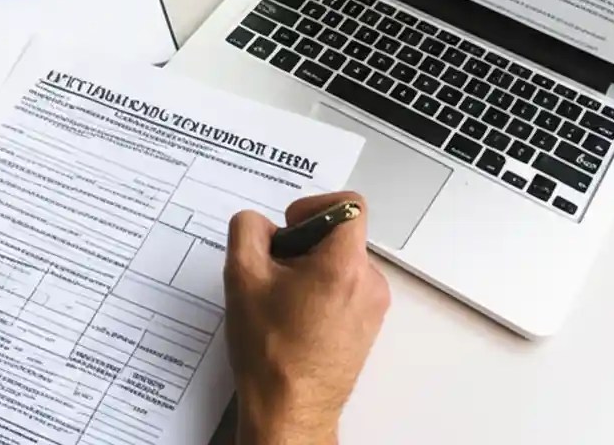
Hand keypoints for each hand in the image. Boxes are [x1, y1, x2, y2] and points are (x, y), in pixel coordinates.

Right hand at [224, 192, 389, 444]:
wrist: (290, 409)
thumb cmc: (271, 353)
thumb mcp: (241, 277)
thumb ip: (247, 231)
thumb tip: (259, 223)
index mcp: (344, 265)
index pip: (348, 204)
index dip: (313, 206)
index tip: (290, 227)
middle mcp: (369, 283)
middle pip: (340, 236)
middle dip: (304, 245)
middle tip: (274, 272)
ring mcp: (372, 307)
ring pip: (342, 264)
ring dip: (311, 271)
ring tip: (282, 301)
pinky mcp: (367, 326)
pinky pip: (347, 290)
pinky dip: (322, 294)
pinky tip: (295, 319)